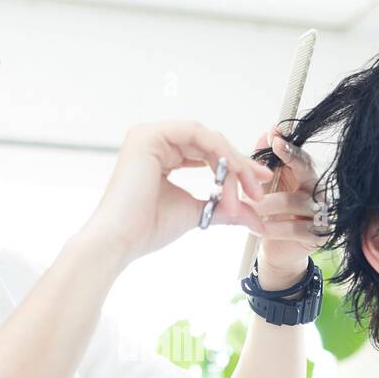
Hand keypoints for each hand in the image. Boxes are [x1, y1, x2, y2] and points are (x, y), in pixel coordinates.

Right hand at [82, 121, 274, 268]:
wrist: (119, 241)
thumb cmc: (146, 230)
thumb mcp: (196, 213)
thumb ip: (225, 209)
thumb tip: (255, 218)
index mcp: (160, 155)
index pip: (206, 152)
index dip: (235, 167)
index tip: (258, 186)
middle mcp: (153, 141)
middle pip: (210, 144)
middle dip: (240, 165)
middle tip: (259, 188)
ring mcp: (149, 135)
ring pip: (207, 139)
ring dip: (232, 164)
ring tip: (246, 191)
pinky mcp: (149, 136)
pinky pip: (197, 135)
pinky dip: (219, 154)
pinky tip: (231, 176)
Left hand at [247, 126, 328, 290]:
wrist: (280, 251)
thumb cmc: (275, 216)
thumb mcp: (268, 187)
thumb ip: (267, 162)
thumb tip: (267, 132)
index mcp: (308, 177)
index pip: (302, 158)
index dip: (289, 148)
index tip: (275, 137)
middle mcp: (320, 192)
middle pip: (305, 174)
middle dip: (285, 165)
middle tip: (267, 158)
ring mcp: (323, 214)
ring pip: (293, 202)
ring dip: (265, 204)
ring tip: (244, 205)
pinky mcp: (319, 235)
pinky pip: (293, 228)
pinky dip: (272, 228)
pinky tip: (255, 228)